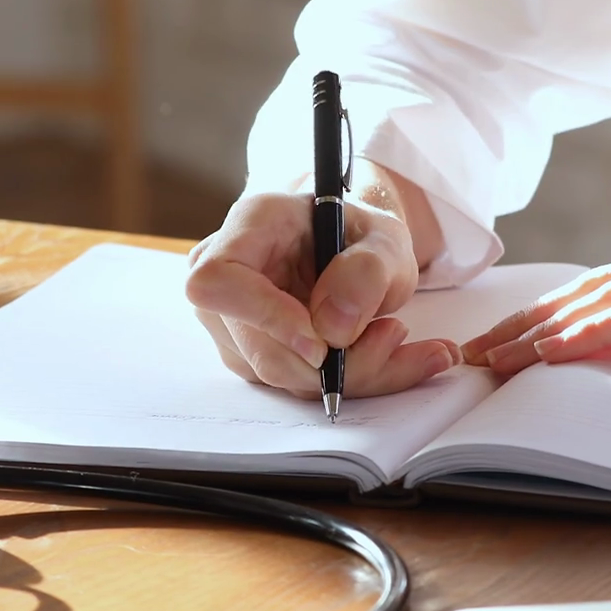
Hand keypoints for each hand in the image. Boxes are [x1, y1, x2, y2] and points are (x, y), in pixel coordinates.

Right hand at [185, 163, 456, 398]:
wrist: (355, 250)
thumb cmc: (361, 235)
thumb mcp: (386, 238)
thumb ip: (368, 272)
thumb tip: (333, 329)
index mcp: (251, 225)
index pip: (218, 281)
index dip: (264, 317)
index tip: (321, 339)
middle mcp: (226, 275)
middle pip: (260, 348)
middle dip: (333, 360)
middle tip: (391, 333)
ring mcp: (233, 322)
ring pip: (283, 375)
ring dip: (350, 372)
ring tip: (393, 335)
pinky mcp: (253, 356)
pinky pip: (298, 385)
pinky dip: (348, 379)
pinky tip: (381, 352)